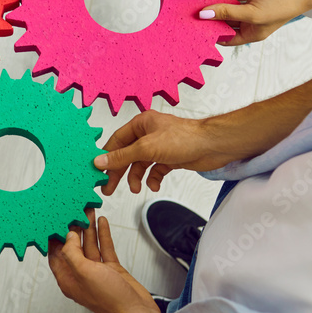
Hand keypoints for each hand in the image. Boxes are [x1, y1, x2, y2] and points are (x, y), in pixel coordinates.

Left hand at [49, 211, 161, 312]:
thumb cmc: (110, 301)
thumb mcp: (84, 273)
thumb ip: (72, 254)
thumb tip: (67, 237)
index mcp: (68, 279)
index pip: (56, 254)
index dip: (55, 238)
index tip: (56, 221)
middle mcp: (81, 275)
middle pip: (73, 246)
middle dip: (74, 228)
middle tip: (75, 211)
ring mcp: (96, 271)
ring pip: (90, 245)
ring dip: (89, 228)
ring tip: (88, 211)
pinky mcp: (111, 269)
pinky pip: (104, 248)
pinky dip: (103, 235)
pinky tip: (102, 223)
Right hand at [96, 111, 235, 194]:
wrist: (213, 146)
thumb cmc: (184, 138)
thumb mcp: (147, 148)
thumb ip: (122, 156)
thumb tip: (101, 161)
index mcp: (141, 124)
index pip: (117, 141)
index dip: (107, 156)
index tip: (98, 171)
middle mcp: (148, 134)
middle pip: (127, 155)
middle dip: (119, 172)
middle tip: (109, 188)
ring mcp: (159, 147)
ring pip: (140, 165)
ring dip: (137, 177)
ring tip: (136, 188)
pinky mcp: (170, 158)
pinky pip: (155, 170)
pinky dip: (153, 179)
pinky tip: (154, 185)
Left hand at [199, 0, 307, 45]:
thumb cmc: (282, 5)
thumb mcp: (251, 13)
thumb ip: (226, 12)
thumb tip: (203, 15)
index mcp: (252, 33)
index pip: (227, 38)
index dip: (212, 35)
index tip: (195, 29)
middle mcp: (251, 22)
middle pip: (226, 22)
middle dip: (212, 18)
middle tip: (191, 14)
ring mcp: (252, 6)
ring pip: (229, 7)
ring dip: (217, 4)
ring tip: (198, 1)